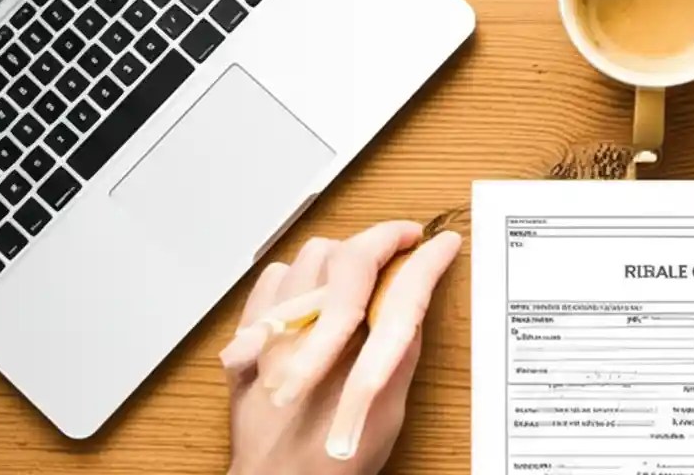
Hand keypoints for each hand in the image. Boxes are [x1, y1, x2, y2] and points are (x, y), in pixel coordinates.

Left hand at [221, 222, 461, 474]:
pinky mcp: (250, 334)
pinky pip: (273, 278)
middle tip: (409, 242)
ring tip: (365, 267)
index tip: (443, 244)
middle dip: (383, 240)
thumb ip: (398, 352)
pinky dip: (299, 272)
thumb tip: (415, 300)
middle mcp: (304, 332)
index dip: (424, 259)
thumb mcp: (386, 411)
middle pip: (348, 255)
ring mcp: (272, 328)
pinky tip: (315, 291)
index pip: (395, 284)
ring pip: (309, 257)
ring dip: (343, 254)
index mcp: (347, 351)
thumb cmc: (329, 460)